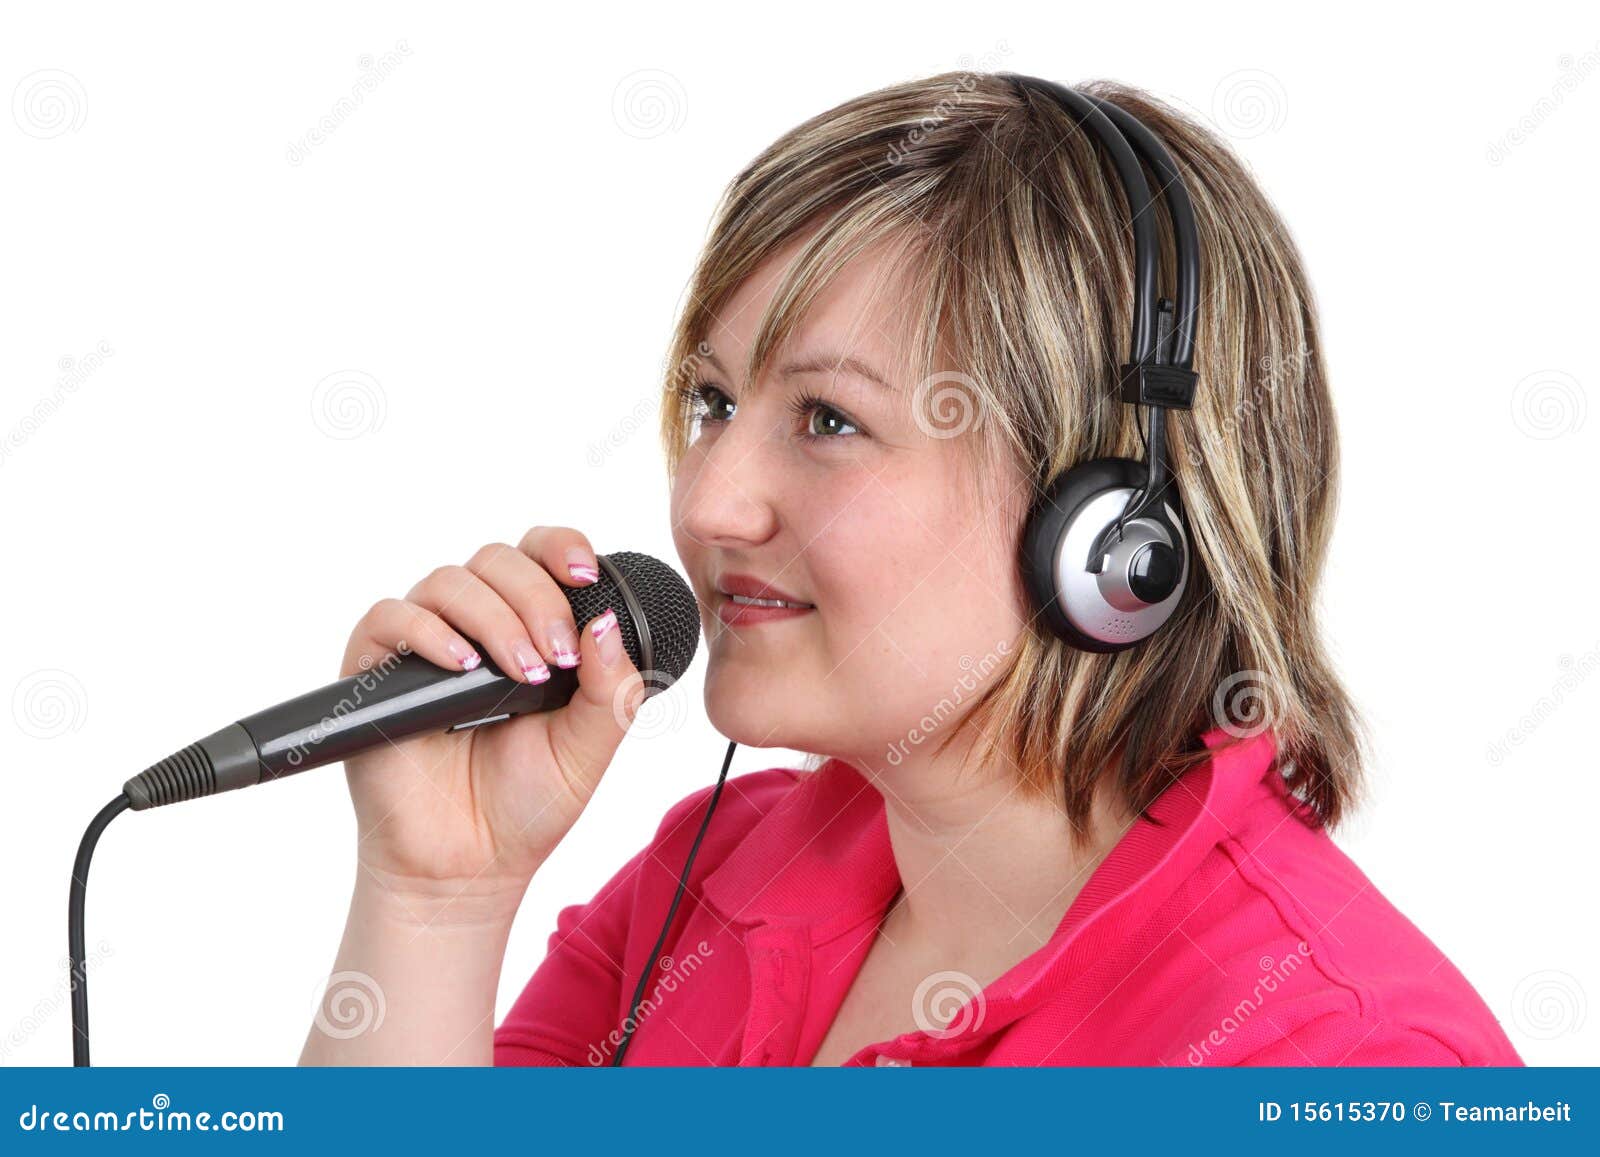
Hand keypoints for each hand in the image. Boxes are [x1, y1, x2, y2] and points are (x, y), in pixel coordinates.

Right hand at [337, 526, 644, 916]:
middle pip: (497, 560)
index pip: (539, 556)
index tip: (587, 573)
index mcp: (528, 628)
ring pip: (450, 581)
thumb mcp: (591, 745)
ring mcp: (424, 644)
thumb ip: (612, 686)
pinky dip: (429, 632)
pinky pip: (390, 617)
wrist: (471, 866)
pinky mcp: (378, 671)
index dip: (561, 546)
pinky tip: (464, 667)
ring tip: (523, 674)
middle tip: (558, 658)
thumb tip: (609, 622)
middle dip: (537, 598)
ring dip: (495, 618)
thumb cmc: (527, 802)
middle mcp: (475, 625)